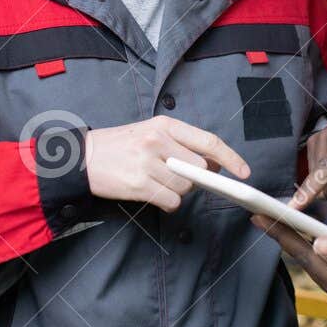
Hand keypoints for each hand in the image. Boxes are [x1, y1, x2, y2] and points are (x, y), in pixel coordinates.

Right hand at [83, 117, 250, 210]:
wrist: (83, 158)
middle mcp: (158, 142)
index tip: (244, 172)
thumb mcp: (151, 133)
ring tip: (156, 181)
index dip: (231, 158)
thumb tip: (213, 165)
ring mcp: (148, 163)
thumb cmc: (120, 146)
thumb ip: (182, 145)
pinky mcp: (139, 184)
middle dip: (195, 178)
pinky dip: (167, 202)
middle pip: (200, 169)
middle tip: (177, 175)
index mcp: (164, 125)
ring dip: (178, 191)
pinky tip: (151, 191)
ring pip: (185, 188)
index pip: (208, 141)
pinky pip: (171, 201)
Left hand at [252, 217, 326, 326]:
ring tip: (283, 227)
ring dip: (302, 248)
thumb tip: (320, 244)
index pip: (309, 258)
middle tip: (263, 217)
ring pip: (322, 270)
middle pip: (310, 265)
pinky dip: (322, 257)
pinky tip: (318, 246)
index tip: (261, 217)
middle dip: (286, 239)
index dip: (284, 235)